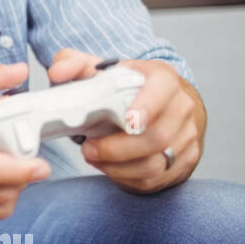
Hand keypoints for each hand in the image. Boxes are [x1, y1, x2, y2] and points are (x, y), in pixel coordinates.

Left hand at [47, 48, 203, 193]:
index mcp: (162, 78)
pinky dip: (126, 177)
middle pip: (156, 137)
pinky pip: (155, 179)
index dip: (147, 106)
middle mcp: (181, 107)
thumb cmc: (124, 88)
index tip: (129, 121)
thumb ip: (73, 64)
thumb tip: (57, 71)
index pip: (162, 89)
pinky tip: (110, 167)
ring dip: (118, 167)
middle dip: (117, 149)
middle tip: (88, 148)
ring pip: (155, 163)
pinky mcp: (184, 161)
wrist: (156, 106)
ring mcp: (186, 136)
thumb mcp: (99, 70)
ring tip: (94, 157)